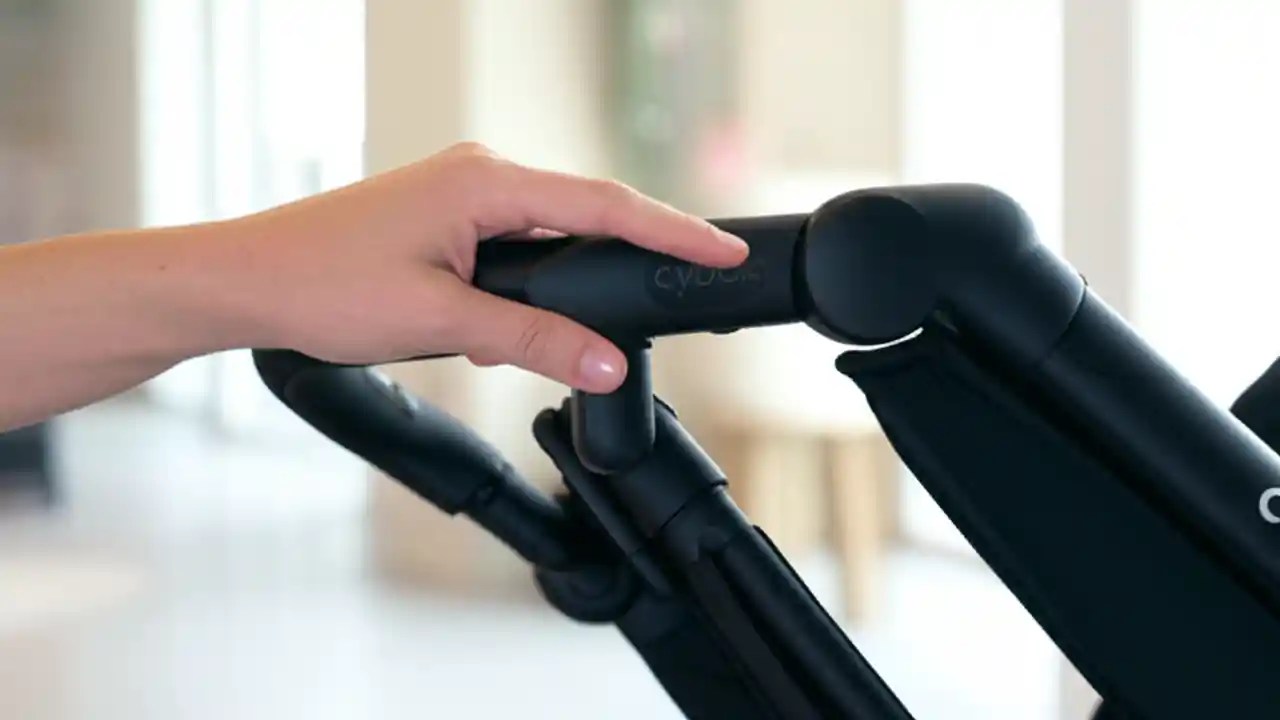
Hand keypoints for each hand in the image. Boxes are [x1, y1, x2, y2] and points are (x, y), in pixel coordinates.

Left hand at [229, 142, 748, 391]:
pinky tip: (509, 330)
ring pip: (549, 236)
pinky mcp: (445, 220)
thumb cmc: (323, 284)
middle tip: (688, 283)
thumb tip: (604, 361)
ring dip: (570, 283)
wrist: (246, 279)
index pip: (606, 205)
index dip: (672, 231)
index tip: (722, 251)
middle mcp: (481, 177)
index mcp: (487, 184)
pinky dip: (528, 286)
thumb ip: (532, 339)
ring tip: (586, 333)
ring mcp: (461, 196)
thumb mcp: (441, 321)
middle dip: (634, 252)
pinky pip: (513, 248)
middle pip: (587, 213)